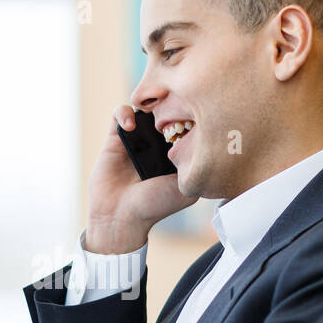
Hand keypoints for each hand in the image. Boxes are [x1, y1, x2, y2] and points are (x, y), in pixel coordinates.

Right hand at [84, 104, 196, 253]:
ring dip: (148, 106)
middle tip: (172, 109)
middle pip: (166, 112)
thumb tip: (207, 141)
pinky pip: (119, 113)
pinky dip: (124, 113)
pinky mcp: (115, 138)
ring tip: (152, 115)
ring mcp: (137, 140)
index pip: (186, 124)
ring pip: (144, 109)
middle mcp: (157, 145)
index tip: (191, 116)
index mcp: (175, 154)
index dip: (189, 116)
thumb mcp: (188, 189)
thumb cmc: (155, 206)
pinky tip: (131, 125)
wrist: (121, 216)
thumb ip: (198, 166)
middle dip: (170, 106)